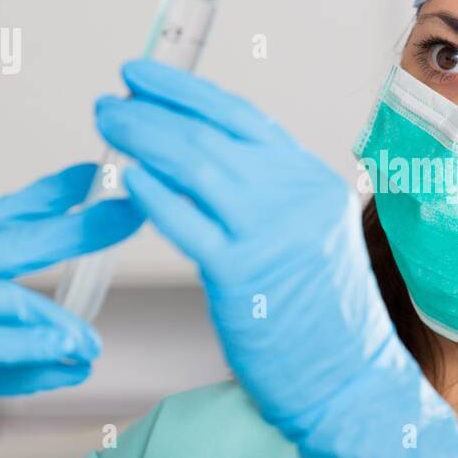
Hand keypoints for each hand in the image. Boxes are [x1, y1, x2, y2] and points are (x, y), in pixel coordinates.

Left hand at [95, 59, 457, 457]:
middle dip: (153, 110)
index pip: (242, 117)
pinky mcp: (244, 275)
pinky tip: (128, 178)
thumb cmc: (321, 317)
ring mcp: (273, 233)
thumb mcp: (310, 233)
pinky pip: (186, 223)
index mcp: (312, 181)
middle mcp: (297, 197)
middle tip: (112, 100)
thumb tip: (199, 155)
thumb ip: (267, 193)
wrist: (349, 381)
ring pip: (195, 166)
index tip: (143, 76)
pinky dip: (153, 196)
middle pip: (212, 134)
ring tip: (108, 124)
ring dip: (143, 138)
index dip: (186, 91)